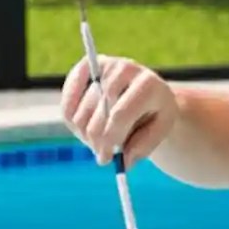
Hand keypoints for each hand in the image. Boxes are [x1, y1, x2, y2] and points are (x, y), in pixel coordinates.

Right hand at [61, 55, 177, 168]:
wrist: (150, 90)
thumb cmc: (156, 113)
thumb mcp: (160, 131)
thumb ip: (143, 146)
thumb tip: (124, 163)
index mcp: (149, 85)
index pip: (120, 114)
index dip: (110, 139)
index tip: (106, 159)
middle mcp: (125, 69)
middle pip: (98, 114)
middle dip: (98, 140)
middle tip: (102, 157)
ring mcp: (105, 65)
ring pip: (81, 111)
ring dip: (85, 134)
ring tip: (100, 141)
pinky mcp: (86, 67)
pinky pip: (68, 99)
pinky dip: (71, 121)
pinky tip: (82, 130)